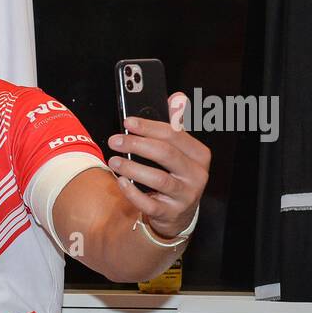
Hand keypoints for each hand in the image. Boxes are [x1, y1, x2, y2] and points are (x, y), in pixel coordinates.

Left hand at [106, 92, 210, 238]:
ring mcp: (185, 195)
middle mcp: (195, 175)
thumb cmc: (175, 176)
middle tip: (115, 140)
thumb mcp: (179, 152)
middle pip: (165, 154)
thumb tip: (175, 97)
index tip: (128, 122)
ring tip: (113, 161)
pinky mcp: (170, 213)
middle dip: (137, 144)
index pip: (174, 135)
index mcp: (198, 154)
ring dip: (132, 168)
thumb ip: (175, 127)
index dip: (149, 127)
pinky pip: (149, 203)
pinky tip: (120, 182)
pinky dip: (132, 192)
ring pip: (158, 179)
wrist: (178, 214)